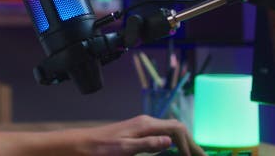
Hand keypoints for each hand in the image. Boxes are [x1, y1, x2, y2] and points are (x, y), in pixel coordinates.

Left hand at [73, 115, 204, 155]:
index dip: (188, 144)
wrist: (81, 145)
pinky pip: (161, 136)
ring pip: (170, 132)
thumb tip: (169, 141)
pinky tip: (175, 152)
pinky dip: (173, 144)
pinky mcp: (138, 133)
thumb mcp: (124, 149)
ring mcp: (142, 127)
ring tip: (193, 155)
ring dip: (183, 144)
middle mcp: (146, 122)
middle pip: (176, 129)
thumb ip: (147, 144)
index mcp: (146, 124)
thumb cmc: (100, 148)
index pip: (177, 129)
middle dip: (191, 143)